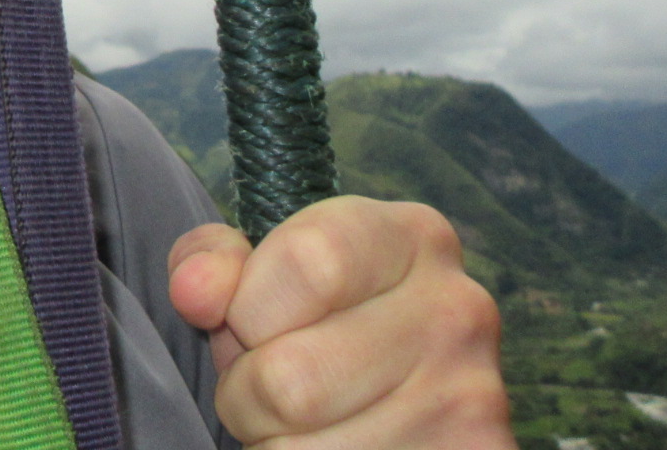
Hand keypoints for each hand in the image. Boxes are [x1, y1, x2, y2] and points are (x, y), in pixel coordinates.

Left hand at [167, 196, 512, 447]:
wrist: (397, 401)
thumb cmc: (312, 325)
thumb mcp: (260, 272)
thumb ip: (213, 264)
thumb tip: (195, 291)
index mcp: (409, 237)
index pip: (308, 263)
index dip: (248, 307)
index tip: (247, 322)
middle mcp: (456, 311)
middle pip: (292, 377)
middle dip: (247, 392)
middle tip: (265, 387)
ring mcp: (471, 400)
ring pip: (305, 449)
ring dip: (276, 443)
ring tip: (301, 421)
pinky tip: (333, 447)